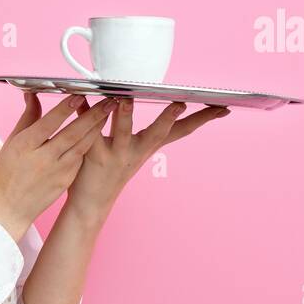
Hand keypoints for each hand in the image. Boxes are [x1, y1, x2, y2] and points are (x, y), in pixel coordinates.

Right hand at [0, 91, 116, 241]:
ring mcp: (57, 171)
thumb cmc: (8, 173)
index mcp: (26, 146)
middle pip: (72, 133)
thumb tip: (32, 94)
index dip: (65, 108)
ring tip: (108, 113)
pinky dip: (89, 144)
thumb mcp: (13, 142)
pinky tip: (97, 133)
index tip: (79, 95)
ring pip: (82, 146)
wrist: (10, 208)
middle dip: (93, 115)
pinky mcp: (66, 181)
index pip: (49, 123)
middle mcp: (43, 158)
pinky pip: (80, 159)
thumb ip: (28, 117)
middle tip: (108, 101)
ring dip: (97, 128)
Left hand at [64, 97, 230, 221]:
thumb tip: (174, 107)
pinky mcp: (93, 156)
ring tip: (126, 101)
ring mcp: (115, 156)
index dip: (202, 120)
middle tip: (180, 105)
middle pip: (157, 134)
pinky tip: (81, 98)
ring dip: (124, 117)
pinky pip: (87, 131)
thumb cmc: (114, 171)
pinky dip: (84, 113)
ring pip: (121, 134)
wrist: (91, 205)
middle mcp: (136, 152)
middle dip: (168, 119)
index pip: (180, 131)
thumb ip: (153, 131)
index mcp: (148, 147)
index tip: (222, 108)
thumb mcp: (139, 150)